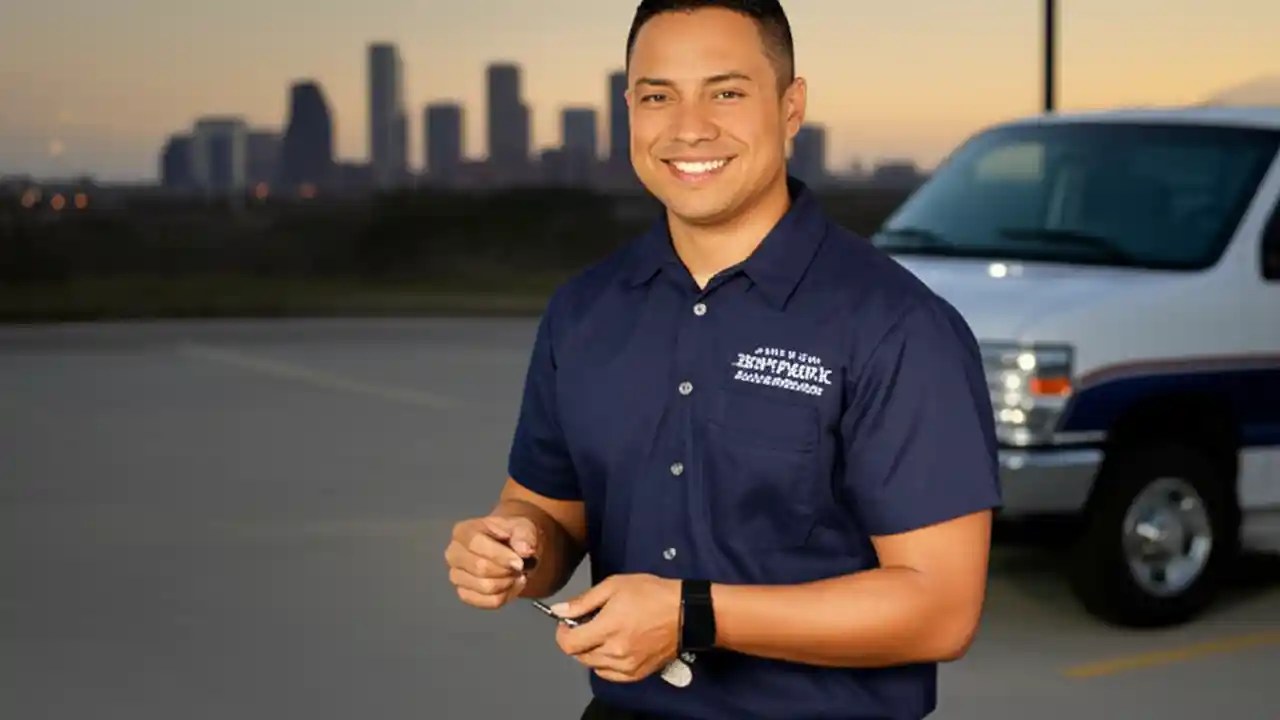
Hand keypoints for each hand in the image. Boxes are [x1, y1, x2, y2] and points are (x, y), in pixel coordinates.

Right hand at [444, 515, 538, 609]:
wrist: (511, 549)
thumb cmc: (511, 535)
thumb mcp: (522, 526)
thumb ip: (524, 534)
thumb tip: (525, 549)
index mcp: (463, 531)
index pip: (475, 543)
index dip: (499, 555)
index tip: (519, 561)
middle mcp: (454, 554)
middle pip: (480, 568)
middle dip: (507, 570)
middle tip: (521, 566)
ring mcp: (456, 576)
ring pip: (486, 588)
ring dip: (508, 583)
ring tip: (516, 574)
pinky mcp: (464, 594)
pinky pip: (489, 602)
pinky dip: (507, 596)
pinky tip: (512, 585)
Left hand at [551, 574, 680, 682]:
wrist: (686, 612)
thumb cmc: (651, 594)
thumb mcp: (614, 586)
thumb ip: (583, 601)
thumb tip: (558, 611)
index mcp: (607, 629)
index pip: (569, 644)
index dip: (562, 632)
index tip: (567, 622)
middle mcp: (615, 653)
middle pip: (579, 656)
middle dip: (577, 639)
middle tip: (588, 623)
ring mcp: (627, 667)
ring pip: (593, 666)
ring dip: (590, 651)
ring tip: (604, 633)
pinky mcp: (637, 674)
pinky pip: (609, 674)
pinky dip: (604, 663)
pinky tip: (613, 647)